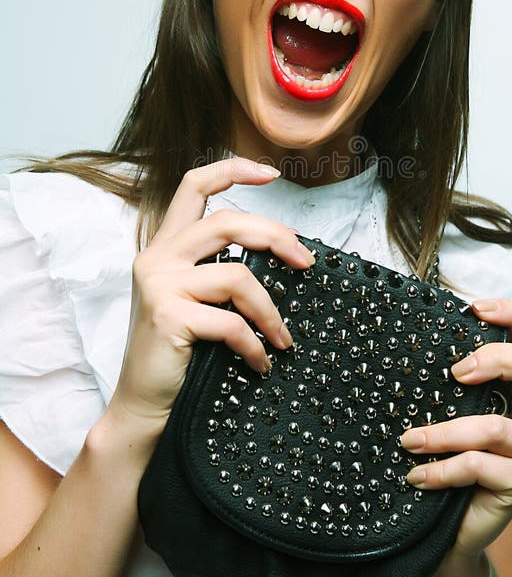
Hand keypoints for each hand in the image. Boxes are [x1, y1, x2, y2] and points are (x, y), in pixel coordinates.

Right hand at [108, 157, 314, 430]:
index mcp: (164, 246)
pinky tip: (260, 363)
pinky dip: (254, 346)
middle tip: (305, 261)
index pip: (194, 186)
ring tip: (282, 337)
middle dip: (275, 236)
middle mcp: (157, 257)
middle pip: (227, 222)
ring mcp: (160, 285)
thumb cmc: (176, 353)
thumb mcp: (191, 298)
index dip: (232, 171)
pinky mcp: (168, 316)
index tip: (270, 173)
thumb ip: (217, 268)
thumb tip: (281, 253)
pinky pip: (231, 323)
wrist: (142, 405)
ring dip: (269, 310)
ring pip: (237, 276)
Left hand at [400, 298, 511, 555]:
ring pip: (495, 427)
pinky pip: (481, 466)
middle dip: (497, 360)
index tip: (475, 308)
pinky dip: (443, 469)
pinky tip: (417, 475)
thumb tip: (398, 344)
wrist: (452, 525)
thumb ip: (442, 383)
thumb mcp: (445, 411)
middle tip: (456, 372)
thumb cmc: (447, 457)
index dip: (511, 316)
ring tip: (409, 440)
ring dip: (444, 432)